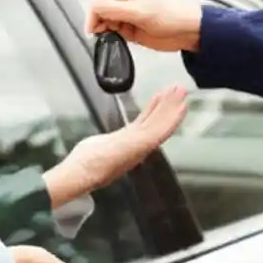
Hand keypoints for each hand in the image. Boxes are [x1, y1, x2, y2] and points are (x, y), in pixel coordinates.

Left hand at [43, 85, 188, 208]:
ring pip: (161, 124)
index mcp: (128, 143)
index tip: (162, 95)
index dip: (155, 109)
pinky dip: (172, 119)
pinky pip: (160, 130)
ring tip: (182, 91)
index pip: (146, 123)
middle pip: (156, 121)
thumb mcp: (97, 145)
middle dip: (168, 105)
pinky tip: (181, 107)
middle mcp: (137, 145)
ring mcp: (140, 145)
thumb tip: (102, 141)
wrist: (80, 174)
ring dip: (172, 107)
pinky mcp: (141, 145)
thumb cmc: (85, 164)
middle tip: (179, 89)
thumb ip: (107, 142)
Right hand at [84, 0, 203, 51]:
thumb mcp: (139, 11)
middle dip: (98, 23)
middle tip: (105, 33)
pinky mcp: (129, 27)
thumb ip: (113, 9)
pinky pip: (113, 32)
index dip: (93, 15)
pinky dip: (113, 37)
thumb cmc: (172, 14)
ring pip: (103, 23)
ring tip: (118, 35)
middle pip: (98, 11)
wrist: (188, 30)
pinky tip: (121, 39)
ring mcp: (125, 13)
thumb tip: (93, 8)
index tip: (94, 29)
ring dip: (106, 31)